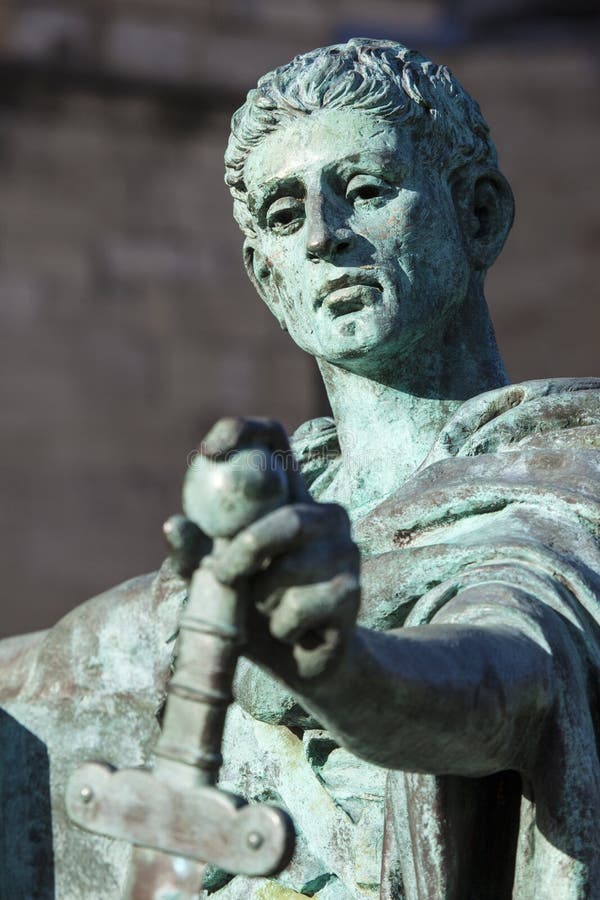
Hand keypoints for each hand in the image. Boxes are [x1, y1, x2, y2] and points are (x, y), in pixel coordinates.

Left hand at [201, 420, 359, 681]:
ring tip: (268, 614)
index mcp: (288, 497)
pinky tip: (293, 633)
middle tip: (224, 576)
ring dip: (262, 600)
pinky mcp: (353, 589)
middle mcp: (323, 514)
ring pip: (292, 568)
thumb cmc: (254, 611)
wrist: (302, 664)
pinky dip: (280, 627)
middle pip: (288, 517)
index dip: (242, 432)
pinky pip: (301, 606)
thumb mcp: (217, 582)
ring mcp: (345, 549)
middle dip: (248, 551)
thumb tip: (174, 525)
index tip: (208, 453)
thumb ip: (195, 555)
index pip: (273, 439)